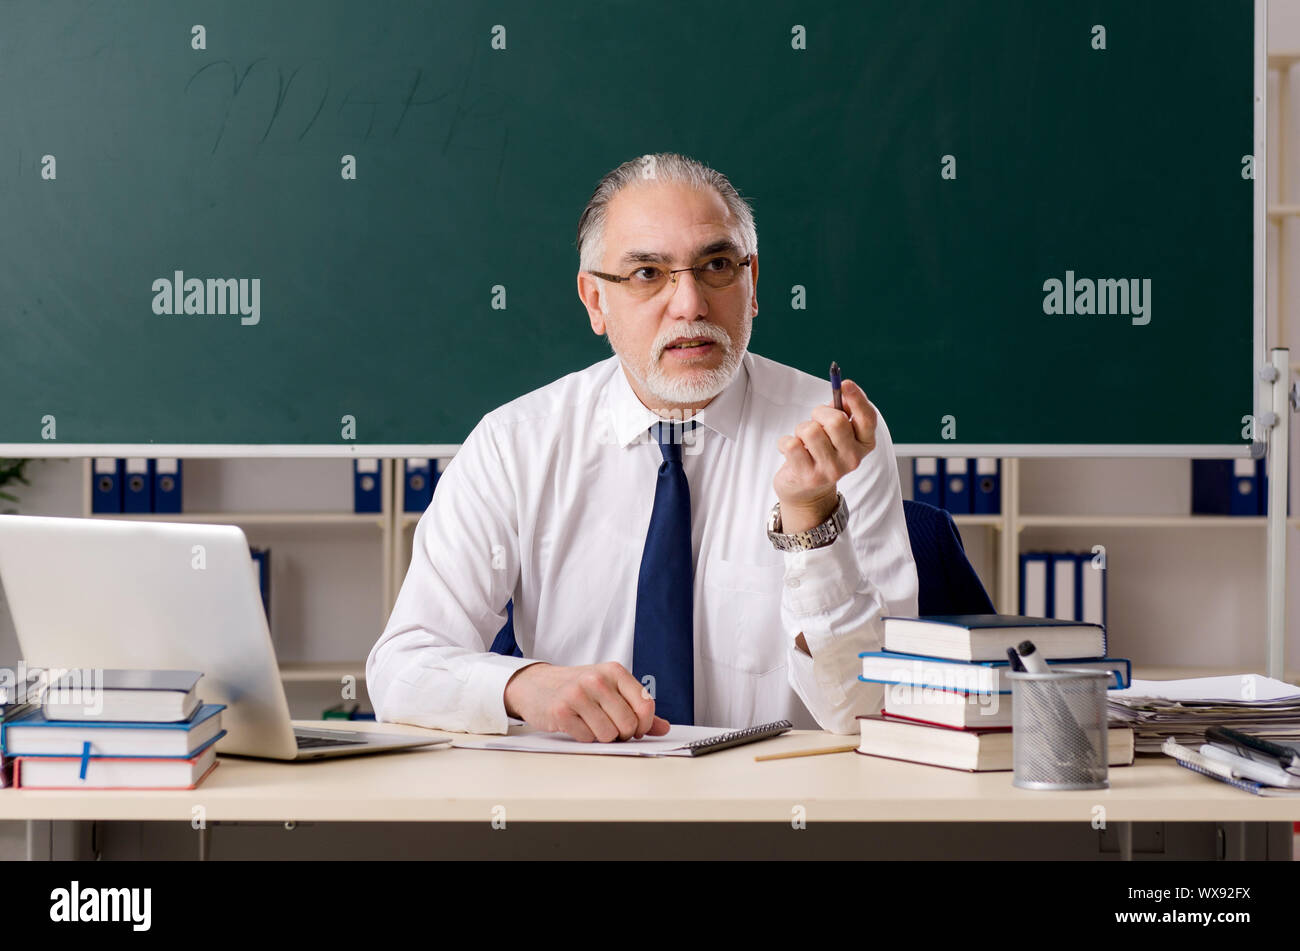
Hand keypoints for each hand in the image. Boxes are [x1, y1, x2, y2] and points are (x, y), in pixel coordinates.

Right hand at [502, 661, 670, 741]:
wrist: (536, 685)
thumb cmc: (578, 688)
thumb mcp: (610, 690)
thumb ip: (638, 708)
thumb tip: (664, 728)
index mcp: (615, 671)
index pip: (645, 706)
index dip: (644, 725)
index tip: (636, 729)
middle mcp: (597, 679)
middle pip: (628, 724)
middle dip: (622, 734)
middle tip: (610, 727)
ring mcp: (578, 694)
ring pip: (608, 734)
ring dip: (602, 737)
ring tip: (592, 724)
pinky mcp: (561, 711)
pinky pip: (587, 738)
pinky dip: (584, 738)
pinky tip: (576, 725)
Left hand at [773, 379, 876, 532]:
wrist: (806, 490)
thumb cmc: (822, 451)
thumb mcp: (837, 433)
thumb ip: (842, 411)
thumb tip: (843, 390)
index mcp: (864, 444)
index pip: (867, 418)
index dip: (857, 398)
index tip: (845, 383)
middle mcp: (853, 459)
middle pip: (836, 421)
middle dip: (819, 413)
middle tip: (815, 420)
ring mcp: (832, 470)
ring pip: (810, 431)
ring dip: (801, 429)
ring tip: (803, 440)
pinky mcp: (809, 477)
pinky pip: (791, 444)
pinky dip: (785, 442)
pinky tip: (792, 451)